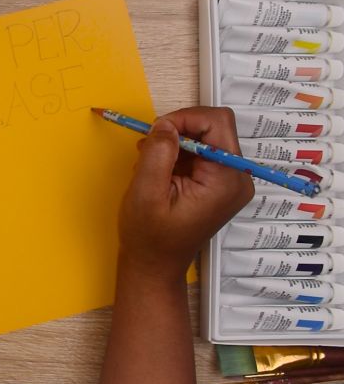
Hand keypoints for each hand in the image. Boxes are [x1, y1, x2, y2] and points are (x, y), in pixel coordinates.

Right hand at [118, 107, 252, 278]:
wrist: (154, 265)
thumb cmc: (149, 236)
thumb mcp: (146, 192)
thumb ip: (157, 154)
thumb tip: (165, 125)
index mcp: (226, 179)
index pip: (217, 122)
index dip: (184, 118)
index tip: (156, 131)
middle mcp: (237, 178)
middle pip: (213, 128)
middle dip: (177, 130)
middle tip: (149, 147)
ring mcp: (229, 181)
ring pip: (204, 138)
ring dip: (174, 144)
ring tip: (149, 165)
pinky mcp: (218, 184)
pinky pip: (200, 153)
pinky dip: (176, 155)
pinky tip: (159, 172)